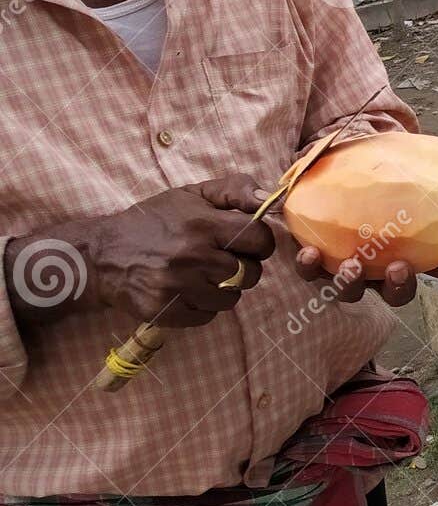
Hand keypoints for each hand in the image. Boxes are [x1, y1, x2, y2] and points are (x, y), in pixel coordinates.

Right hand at [16, 177, 275, 328]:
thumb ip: (235, 189)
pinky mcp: (165, 312)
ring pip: (232, 298)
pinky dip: (203, 306)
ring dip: (224, 288)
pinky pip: (208, 316)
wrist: (102, 255)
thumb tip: (269, 198)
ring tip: (202, 274)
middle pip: (251, 273)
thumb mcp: (192, 194)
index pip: (260, 239)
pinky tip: (187, 290)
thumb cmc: (155, 221)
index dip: (259, 241)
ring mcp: (178, 287)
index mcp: (202, 224)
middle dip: (243, 266)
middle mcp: (191, 257)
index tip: (246, 242)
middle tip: (221, 258)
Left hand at [292, 146, 437, 306]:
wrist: (337, 173)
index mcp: (411, 252)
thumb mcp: (411, 167)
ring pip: (353, 291)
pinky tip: (310, 252)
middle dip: (400, 286)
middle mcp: (381, 268)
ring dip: (352, 284)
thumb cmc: (382, 177)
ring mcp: (350, 269)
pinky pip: (313, 272)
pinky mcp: (318, 261)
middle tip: (399, 269)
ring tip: (351, 265)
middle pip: (397, 292)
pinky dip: (311, 266)